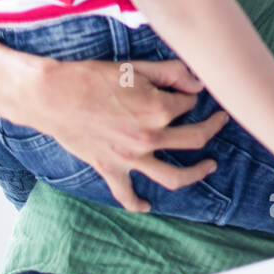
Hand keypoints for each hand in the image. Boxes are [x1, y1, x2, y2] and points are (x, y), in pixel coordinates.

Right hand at [26, 57, 229, 211]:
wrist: (52, 96)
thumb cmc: (92, 77)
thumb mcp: (136, 67)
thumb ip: (172, 73)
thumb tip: (199, 82)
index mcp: (158, 109)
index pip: (190, 103)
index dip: (193, 95)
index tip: (191, 91)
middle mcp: (150, 138)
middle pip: (194, 139)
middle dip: (213, 129)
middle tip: (221, 122)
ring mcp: (131, 158)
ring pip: (174, 177)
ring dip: (197, 174)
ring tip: (210, 167)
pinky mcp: (110, 168)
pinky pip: (127, 195)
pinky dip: (139, 204)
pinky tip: (148, 206)